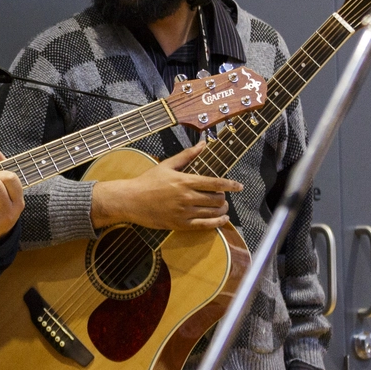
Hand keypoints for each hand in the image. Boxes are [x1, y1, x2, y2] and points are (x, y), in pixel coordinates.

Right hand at [89, 141, 241, 229]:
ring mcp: (184, 212)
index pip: (215, 183)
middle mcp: (187, 197)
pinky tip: (222, 219)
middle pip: (216, 199)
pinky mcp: (180, 224)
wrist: (131, 200)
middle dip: (224, 197)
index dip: (230, 185)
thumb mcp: (167, 165)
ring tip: (222, 206)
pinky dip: (217, 222)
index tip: (239, 186)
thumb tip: (204, 144)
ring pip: (213, 212)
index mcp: (184, 181)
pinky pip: (205, 225)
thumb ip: (187, 155)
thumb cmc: (148, 181)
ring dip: (222, 209)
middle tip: (222, 196)